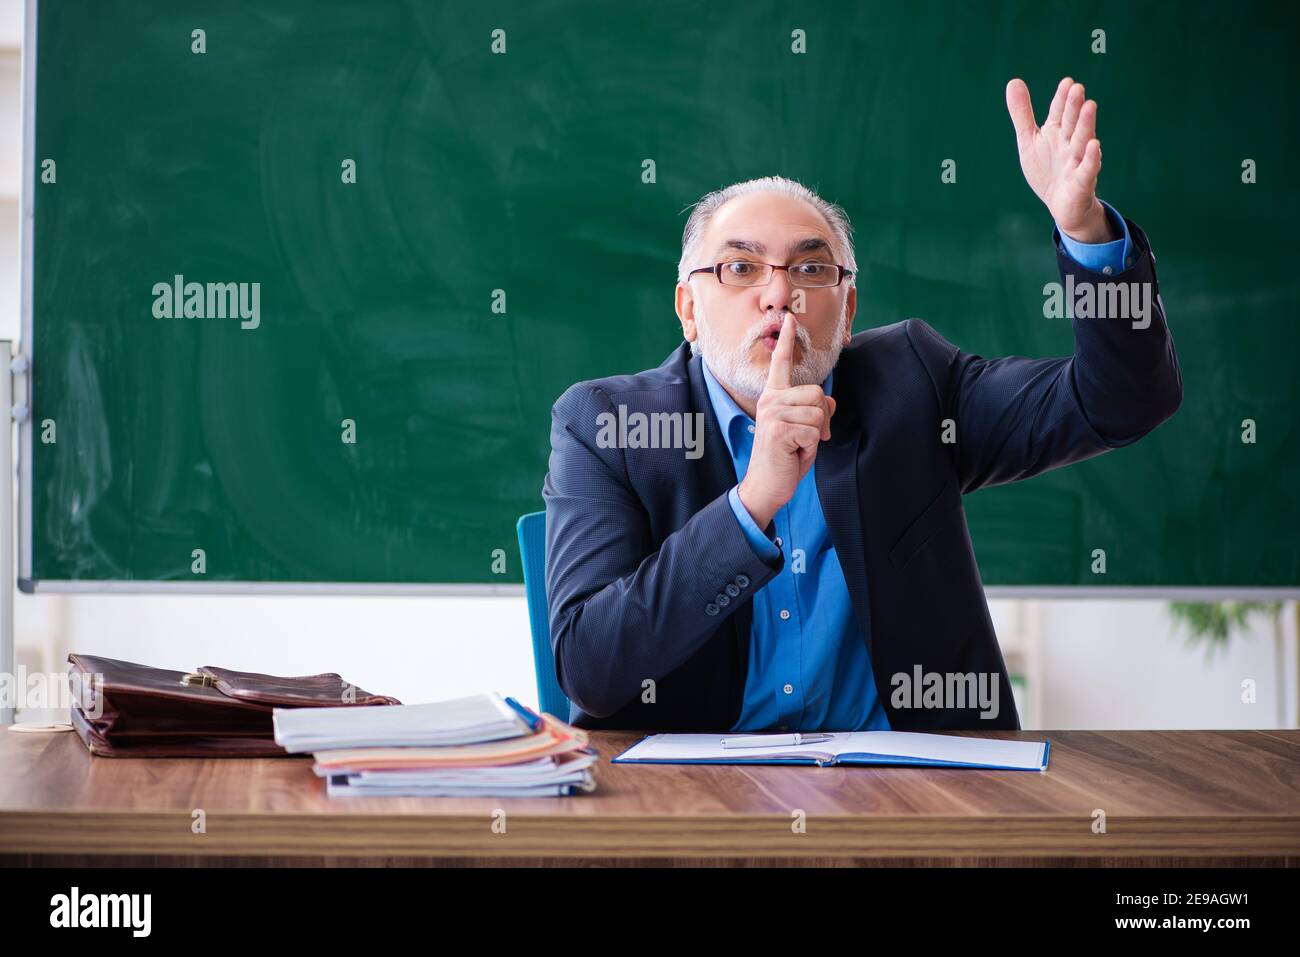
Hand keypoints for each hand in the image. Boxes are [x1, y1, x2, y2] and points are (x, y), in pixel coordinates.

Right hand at [736, 313, 835, 529]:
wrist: (766, 486)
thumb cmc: (784, 457)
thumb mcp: (803, 431)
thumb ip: (814, 412)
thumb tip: (829, 403)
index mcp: (773, 396)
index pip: (781, 363)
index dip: (787, 341)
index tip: (789, 318)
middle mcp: (770, 400)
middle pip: (818, 394)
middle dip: (822, 419)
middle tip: (807, 439)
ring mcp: (772, 414)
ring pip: (818, 413)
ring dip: (816, 435)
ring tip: (799, 447)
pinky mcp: (778, 430)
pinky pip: (813, 431)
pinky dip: (811, 447)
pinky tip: (794, 454)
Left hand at [1006, 77, 1115, 243]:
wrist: (1061, 205)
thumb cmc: (1046, 169)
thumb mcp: (1029, 140)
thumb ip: (1022, 114)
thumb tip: (1013, 81)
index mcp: (1056, 132)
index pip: (1059, 112)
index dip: (1062, 98)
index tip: (1067, 82)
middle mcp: (1069, 144)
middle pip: (1072, 123)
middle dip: (1074, 107)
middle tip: (1077, 88)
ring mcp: (1077, 161)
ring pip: (1082, 141)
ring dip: (1086, 125)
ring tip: (1090, 106)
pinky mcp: (1082, 181)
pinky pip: (1088, 169)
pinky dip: (1092, 158)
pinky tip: (1095, 145)